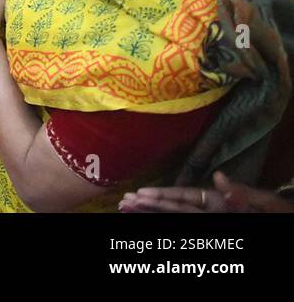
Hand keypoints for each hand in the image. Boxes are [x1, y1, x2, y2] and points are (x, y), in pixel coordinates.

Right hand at [121, 173, 293, 212]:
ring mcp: (211, 218)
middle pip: (174, 206)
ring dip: (151, 212)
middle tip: (124, 200)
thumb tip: (218, 175)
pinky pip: (184, 224)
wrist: (284, 220)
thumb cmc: (279, 214)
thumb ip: (242, 193)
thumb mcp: (265, 203)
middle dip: (149, 203)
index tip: (141, 193)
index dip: (163, 195)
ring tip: (127, 207)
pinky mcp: (213, 228)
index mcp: (222, 200)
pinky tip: (149, 216)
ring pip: (175, 215)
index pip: (186, 196)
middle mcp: (211, 209)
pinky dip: (164, 220)